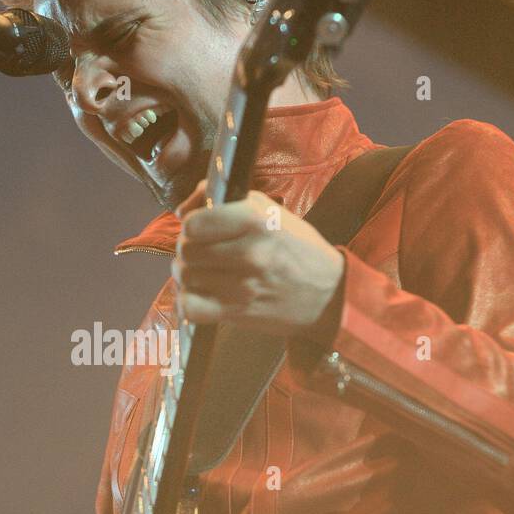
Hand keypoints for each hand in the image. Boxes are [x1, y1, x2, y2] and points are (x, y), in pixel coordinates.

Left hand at [172, 180, 343, 334]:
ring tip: (204, 272)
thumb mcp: (271, 212)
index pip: (195, 222)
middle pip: (187, 249)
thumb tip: (184, 209)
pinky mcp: (238, 313)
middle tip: (202, 252)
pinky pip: (190, 307)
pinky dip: (189, 301)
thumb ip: (226, 201)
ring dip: (189, 274)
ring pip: (186, 276)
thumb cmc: (298, 250)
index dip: (192, 225)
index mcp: (257, 220)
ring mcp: (243, 286)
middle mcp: (250, 252)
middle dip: (189, 249)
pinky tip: (202, 294)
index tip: (201, 229)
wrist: (329, 295)